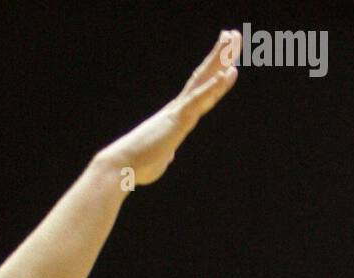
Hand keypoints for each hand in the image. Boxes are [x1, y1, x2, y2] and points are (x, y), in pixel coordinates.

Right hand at [95, 29, 239, 187]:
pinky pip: (199, 99)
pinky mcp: (178, 120)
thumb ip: (166, 153)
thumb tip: (168, 155)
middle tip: (234, 33)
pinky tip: (229, 72)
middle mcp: (178, 108)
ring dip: (220, 58)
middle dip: (220, 56)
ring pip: (204, 79)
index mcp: (175, 117)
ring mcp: (178, 111)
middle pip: (204, 77)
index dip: (214, 74)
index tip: (227, 58)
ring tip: (234, 37)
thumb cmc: (136, 166)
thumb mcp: (159, 159)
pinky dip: (214, 86)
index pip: (199, 91)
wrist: (120, 167)